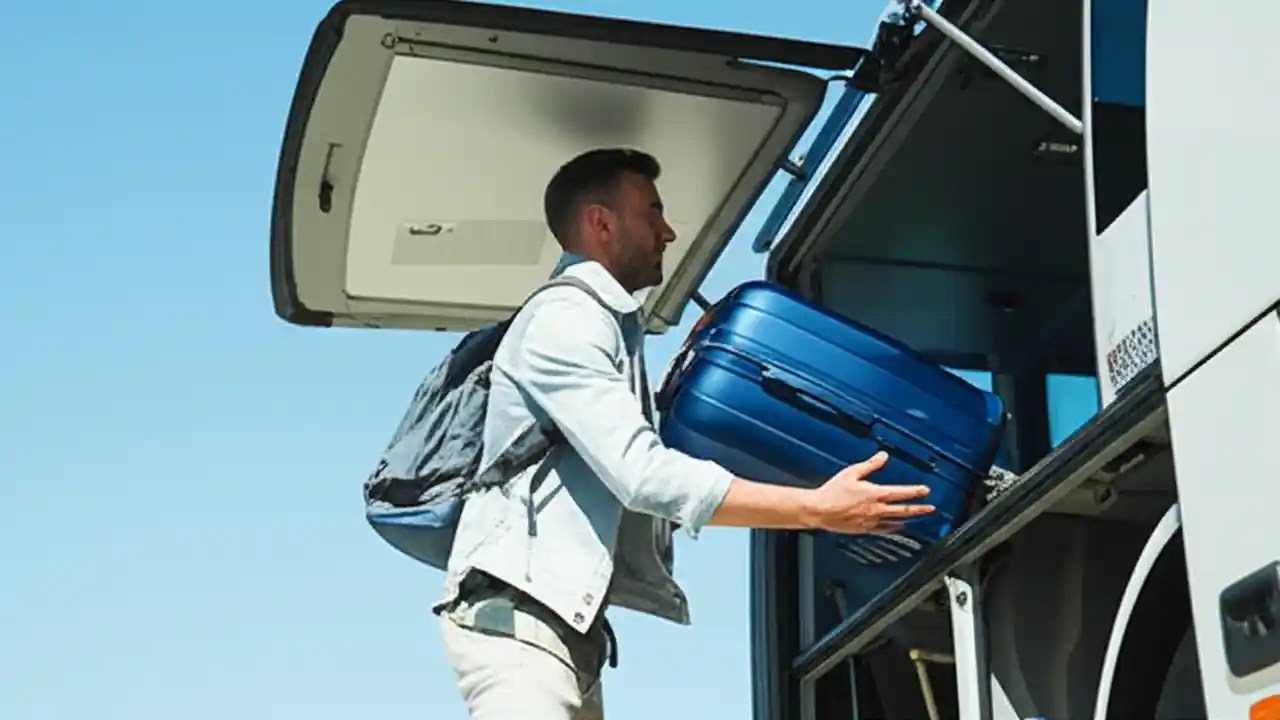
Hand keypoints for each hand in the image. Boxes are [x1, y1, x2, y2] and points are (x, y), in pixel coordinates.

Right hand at [804, 451, 934, 533]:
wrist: (820, 510)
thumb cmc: (834, 490)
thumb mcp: (852, 472)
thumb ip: (871, 464)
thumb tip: (884, 455)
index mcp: (876, 494)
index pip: (901, 493)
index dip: (915, 492)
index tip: (926, 490)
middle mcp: (877, 509)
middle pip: (904, 510)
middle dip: (919, 509)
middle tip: (931, 509)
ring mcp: (871, 521)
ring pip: (895, 521)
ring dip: (908, 519)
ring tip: (917, 519)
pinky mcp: (864, 529)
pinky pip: (883, 530)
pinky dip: (892, 528)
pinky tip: (896, 527)